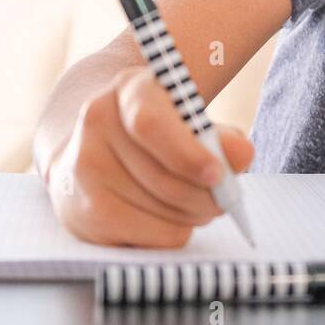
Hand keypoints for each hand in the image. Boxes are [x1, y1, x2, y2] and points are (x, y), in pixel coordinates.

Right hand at [45, 66, 253, 246]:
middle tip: (223, 199)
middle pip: (161, 176)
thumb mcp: (192, 123)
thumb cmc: (160, 136)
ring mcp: (82, 168)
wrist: (99, 149)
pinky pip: (144, 235)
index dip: (187, 155)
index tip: (218, 174)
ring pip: (157, 209)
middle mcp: (96, 121)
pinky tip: (173, 219)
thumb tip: (242, 154)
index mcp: (129, 89)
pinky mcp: (82, 210)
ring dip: (192, 215)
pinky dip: (172, 232)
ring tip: (197, 205)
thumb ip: (222, 137)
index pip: (151, 124)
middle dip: (205, 196)